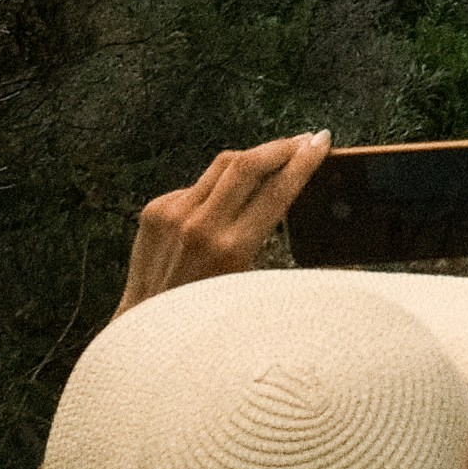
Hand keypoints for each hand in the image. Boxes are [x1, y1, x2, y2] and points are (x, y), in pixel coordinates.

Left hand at [123, 133, 327, 313]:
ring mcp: (173, 214)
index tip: (321, 143)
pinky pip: (196, 184)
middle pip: (248, 163)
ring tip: (273, 157)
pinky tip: (227, 197)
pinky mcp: (155, 210)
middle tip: (303, 141)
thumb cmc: (203, 315)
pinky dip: (217, 186)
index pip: (277, 189)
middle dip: (281, 146)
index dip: (304, 161)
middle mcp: (200, 226)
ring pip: (222, 164)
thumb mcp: (248, 283)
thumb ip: (266, 239)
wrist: (146, 328)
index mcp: (231, 249)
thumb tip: (290, 198)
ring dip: (252, 157)